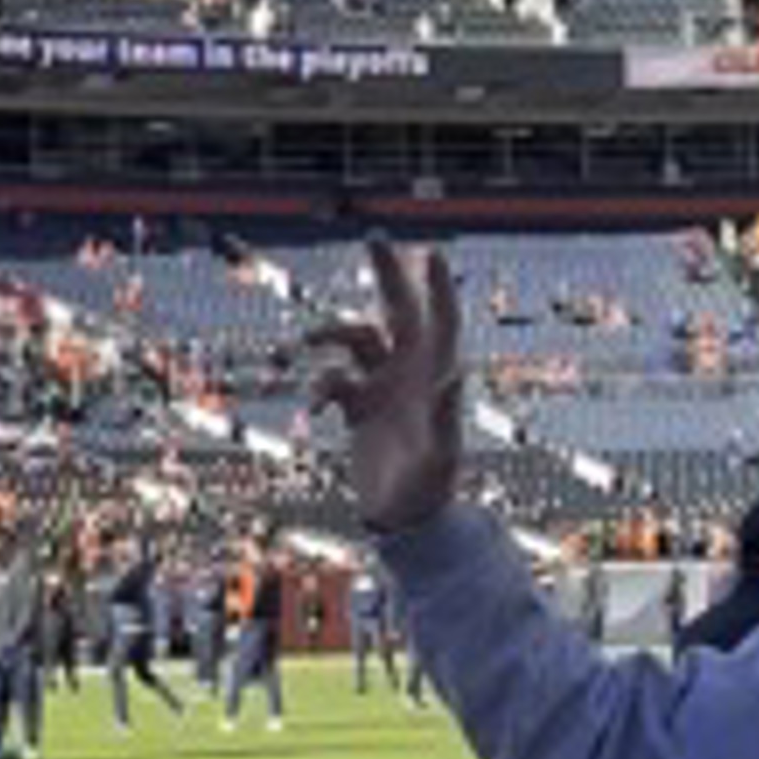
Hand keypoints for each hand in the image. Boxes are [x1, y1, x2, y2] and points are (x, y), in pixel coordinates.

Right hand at [306, 234, 464, 534]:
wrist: (403, 522)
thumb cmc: (430, 491)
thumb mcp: (440, 456)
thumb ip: (445, 416)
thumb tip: (454, 376)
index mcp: (437, 376)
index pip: (441, 321)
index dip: (437, 288)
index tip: (431, 252)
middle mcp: (412, 374)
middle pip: (399, 312)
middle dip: (388, 275)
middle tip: (376, 236)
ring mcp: (384, 387)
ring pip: (356, 340)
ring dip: (330, 335)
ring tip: (305, 343)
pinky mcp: (360, 407)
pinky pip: (334, 380)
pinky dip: (321, 385)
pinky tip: (316, 406)